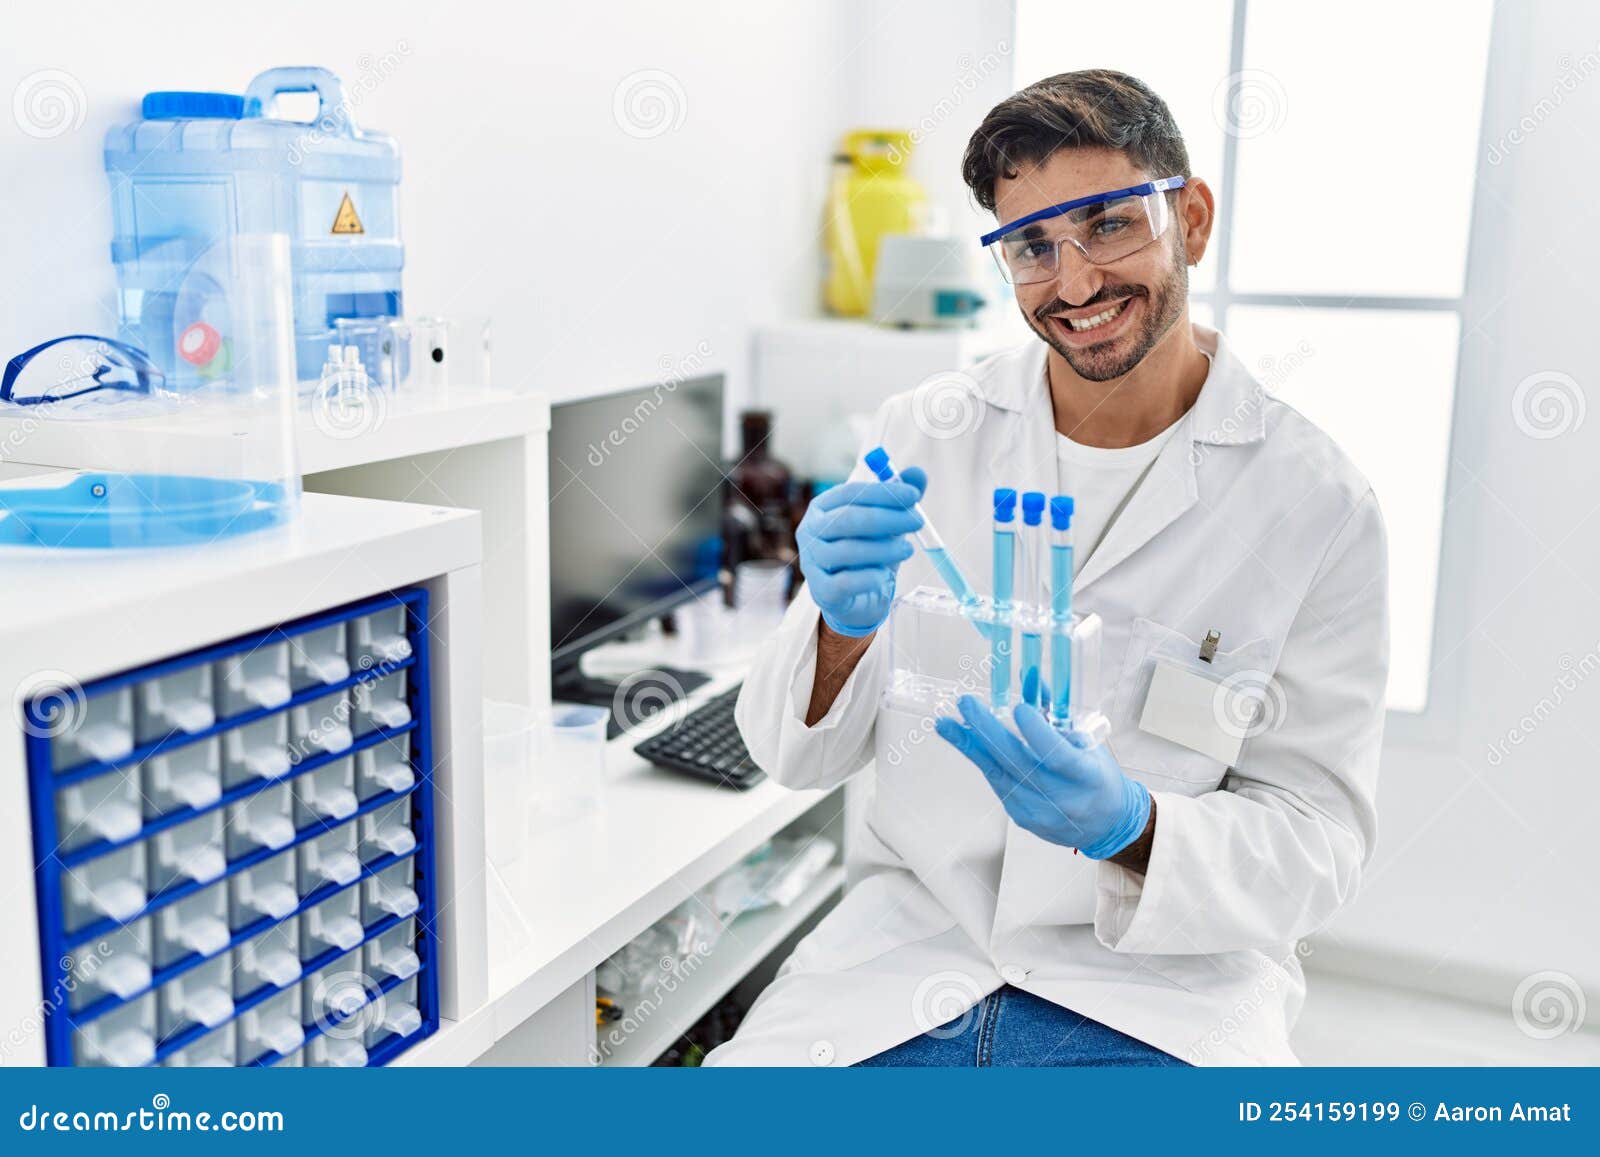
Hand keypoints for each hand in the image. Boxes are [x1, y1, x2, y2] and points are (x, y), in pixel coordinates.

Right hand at [797, 467, 925, 637]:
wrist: (857, 600)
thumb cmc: (869, 555)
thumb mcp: (885, 526)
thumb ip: (898, 500)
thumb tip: (918, 473)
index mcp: (822, 508)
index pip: (851, 493)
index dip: (883, 493)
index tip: (914, 496)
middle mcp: (809, 532)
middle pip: (848, 519)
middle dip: (887, 519)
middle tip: (917, 521)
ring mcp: (811, 562)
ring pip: (848, 550)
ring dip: (883, 549)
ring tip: (908, 550)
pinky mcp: (821, 591)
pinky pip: (846, 582)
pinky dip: (869, 577)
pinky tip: (885, 575)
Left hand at [934, 670, 1149, 858]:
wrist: (1106, 824)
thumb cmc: (1099, 777)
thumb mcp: (1090, 742)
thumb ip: (1057, 711)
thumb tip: (1028, 676)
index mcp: (1087, 777)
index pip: (1058, 756)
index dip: (1037, 732)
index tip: (1019, 708)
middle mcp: (1062, 798)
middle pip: (1020, 764)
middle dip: (988, 732)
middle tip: (967, 705)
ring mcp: (1039, 811)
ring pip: (998, 774)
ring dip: (970, 745)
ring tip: (946, 724)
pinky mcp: (1021, 817)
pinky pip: (998, 782)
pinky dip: (983, 759)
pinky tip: (966, 740)